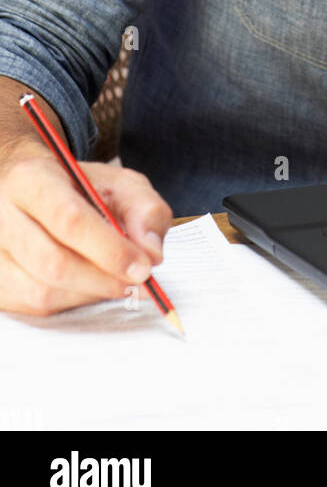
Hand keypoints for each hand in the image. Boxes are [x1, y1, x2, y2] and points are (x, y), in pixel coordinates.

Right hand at [0, 148, 172, 315]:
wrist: (37, 194)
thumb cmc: (80, 189)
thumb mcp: (120, 183)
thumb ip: (145, 210)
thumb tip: (152, 253)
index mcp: (31, 179)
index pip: (69, 219)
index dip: (109, 249)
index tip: (143, 267)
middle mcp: (0, 215)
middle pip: (52, 262)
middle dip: (104, 279)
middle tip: (138, 282)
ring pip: (41, 292)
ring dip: (90, 294)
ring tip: (116, 281)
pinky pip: (33, 307)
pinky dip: (71, 302)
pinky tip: (89, 285)